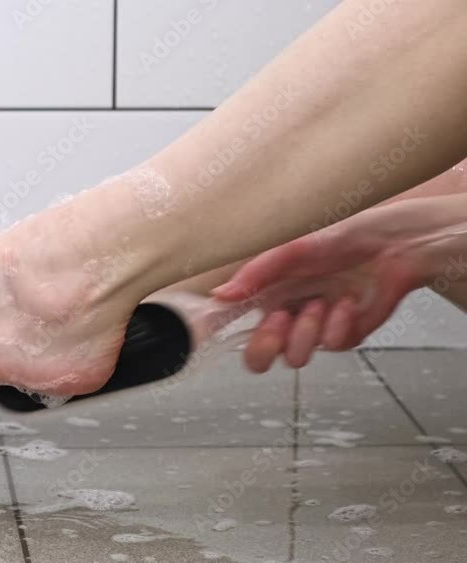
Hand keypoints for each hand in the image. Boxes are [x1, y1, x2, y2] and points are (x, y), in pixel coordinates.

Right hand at [211, 200, 456, 372]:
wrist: (390, 247)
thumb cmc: (338, 240)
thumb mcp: (291, 251)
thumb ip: (255, 275)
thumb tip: (219, 295)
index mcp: (266, 297)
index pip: (235, 327)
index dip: (222, 335)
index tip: (217, 332)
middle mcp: (285, 318)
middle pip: (258, 359)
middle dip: (266, 346)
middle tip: (280, 321)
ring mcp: (313, 331)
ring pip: (294, 357)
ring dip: (307, 330)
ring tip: (321, 303)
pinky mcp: (342, 338)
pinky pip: (330, 346)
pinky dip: (338, 324)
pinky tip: (346, 302)